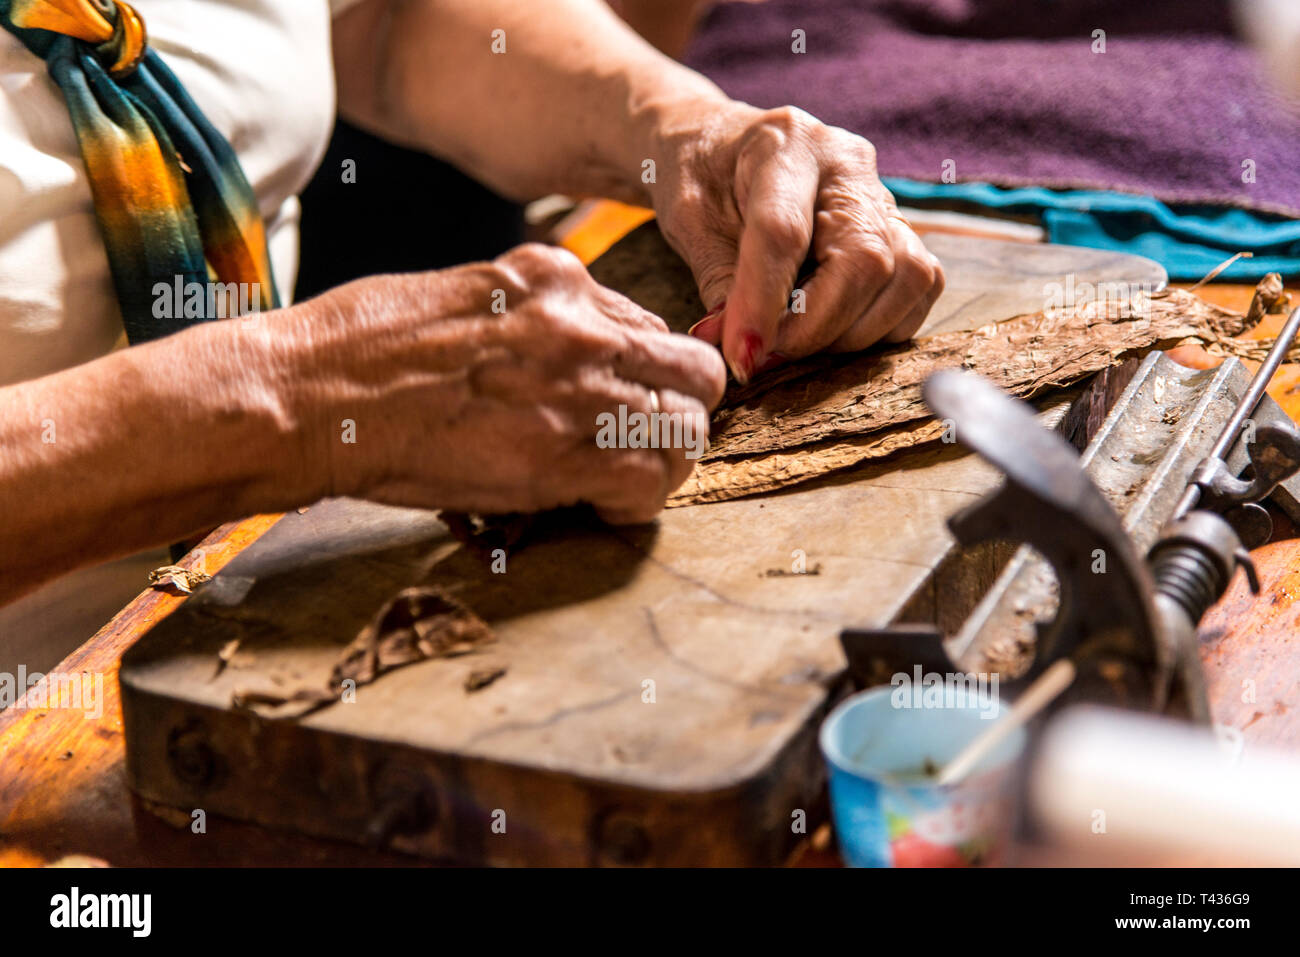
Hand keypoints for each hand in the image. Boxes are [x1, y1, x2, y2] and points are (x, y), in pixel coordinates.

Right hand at [285, 244, 726, 522]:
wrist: (307, 393)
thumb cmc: (358, 349)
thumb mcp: (458, 296)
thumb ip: (525, 317)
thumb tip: (556, 353)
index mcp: (554, 277)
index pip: (648, 325)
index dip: (643, 373)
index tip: (624, 402)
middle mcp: (582, 322)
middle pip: (692, 369)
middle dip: (681, 410)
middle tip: (648, 443)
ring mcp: (578, 383)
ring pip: (687, 427)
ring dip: (667, 460)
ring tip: (628, 481)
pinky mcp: (561, 451)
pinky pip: (649, 481)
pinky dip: (639, 502)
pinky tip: (604, 506)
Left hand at [651, 102, 944, 381]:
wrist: (722, 149)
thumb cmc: (700, 178)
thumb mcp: (689, 223)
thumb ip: (720, 285)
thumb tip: (746, 353)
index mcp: (784, 145)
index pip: (783, 232)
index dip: (763, 304)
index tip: (743, 357)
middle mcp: (847, 164)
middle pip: (865, 259)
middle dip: (816, 327)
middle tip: (768, 354)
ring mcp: (884, 195)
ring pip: (906, 276)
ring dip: (851, 331)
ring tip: (798, 338)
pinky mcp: (902, 228)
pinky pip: (920, 288)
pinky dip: (881, 325)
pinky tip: (833, 326)